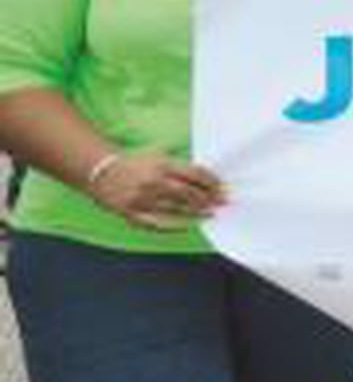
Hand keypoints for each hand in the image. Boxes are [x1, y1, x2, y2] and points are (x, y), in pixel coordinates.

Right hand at [89, 152, 226, 232]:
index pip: (194, 174)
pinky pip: (155, 224)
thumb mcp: (158, 155)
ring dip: (196, 212)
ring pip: (176, 209)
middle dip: (209, 198)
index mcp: (161, 165)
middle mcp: (153, 182)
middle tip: (223, 202)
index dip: (211, 182)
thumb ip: (179, 165)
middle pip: (189, 193)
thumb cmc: (134, 162)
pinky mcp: (132, 213)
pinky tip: (187, 226)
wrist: (100, 171)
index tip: (222, 186)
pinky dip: (173, 226)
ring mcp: (142, 199)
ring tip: (211, 213)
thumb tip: (205, 176)